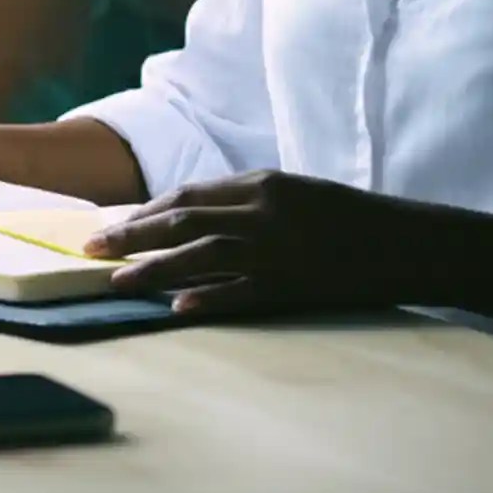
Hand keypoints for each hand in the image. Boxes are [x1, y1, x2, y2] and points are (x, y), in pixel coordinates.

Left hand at [82, 170, 409, 313]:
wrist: (404, 243)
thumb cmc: (341, 215)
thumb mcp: (289, 190)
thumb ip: (238, 199)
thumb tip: (181, 216)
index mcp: (260, 184)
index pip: (185, 196)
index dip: (142, 212)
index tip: (109, 226)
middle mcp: (262, 212)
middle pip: (181, 221)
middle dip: (129, 235)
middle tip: (89, 250)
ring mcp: (277, 249)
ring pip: (200, 255)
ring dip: (152, 269)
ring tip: (115, 281)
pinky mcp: (293, 285)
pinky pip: (241, 293)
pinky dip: (208, 299)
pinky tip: (176, 308)